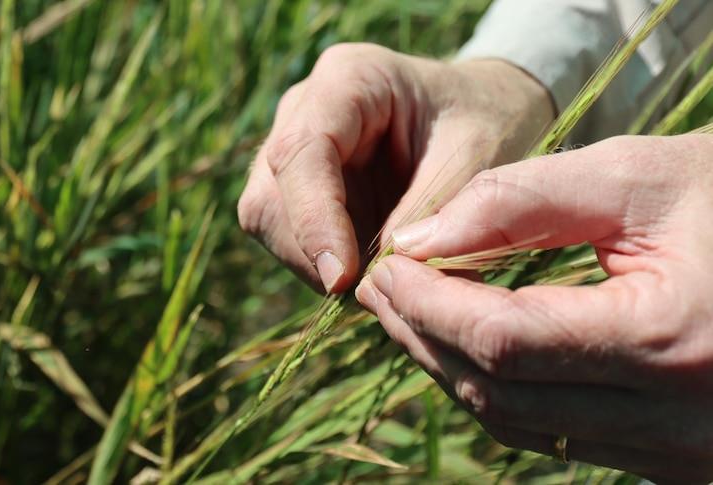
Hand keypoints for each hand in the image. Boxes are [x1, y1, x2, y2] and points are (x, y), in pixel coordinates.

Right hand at [237, 43, 553, 292]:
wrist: (486, 112)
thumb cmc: (488, 121)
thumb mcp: (477, 160)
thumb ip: (429, 213)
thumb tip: (374, 277)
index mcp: (348, 79)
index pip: (301, 152)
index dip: (313, 219)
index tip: (341, 278)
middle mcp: (304, 109)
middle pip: (269, 195)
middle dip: (311, 253)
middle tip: (372, 291)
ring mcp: (294, 149)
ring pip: (268, 222)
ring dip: (315, 265)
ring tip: (380, 281)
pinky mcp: (297, 188)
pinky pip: (288, 238)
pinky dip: (323, 266)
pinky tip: (369, 271)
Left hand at [355, 134, 712, 482]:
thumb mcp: (636, 177)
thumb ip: (519, 202)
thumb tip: (418, 242)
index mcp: (670, 341)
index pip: (502, 341)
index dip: (428, 305)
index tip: (387, 266)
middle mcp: (676, 419)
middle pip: (500, 393)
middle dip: (425, 337)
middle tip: (384, 288)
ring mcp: (677, 452)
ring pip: (520, 425)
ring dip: (453, 368)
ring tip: (413, 312)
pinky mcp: (672, 460)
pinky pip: (556, 436)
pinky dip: (501, 390)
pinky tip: (472, 343)